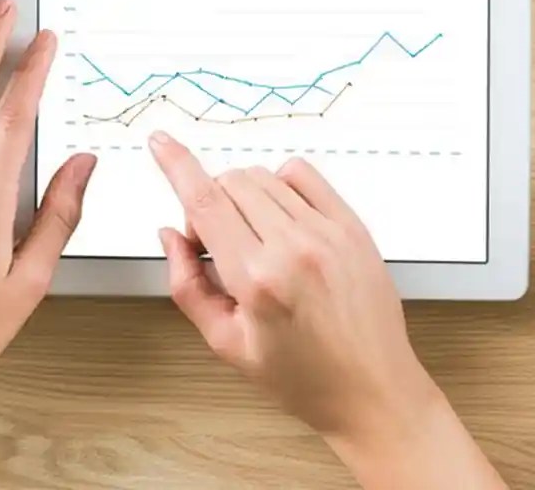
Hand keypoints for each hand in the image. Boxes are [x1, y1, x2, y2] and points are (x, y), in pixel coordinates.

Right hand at [149, 131, 504, 488]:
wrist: (373, 391)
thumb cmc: (304, 378)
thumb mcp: (227, 344)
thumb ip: (188, 285)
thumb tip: (170, 235)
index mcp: (257, 280)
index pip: (205, 202)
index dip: (176, 164)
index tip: (161, 143)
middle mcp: (294, 248)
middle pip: (229, 184)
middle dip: (209, 206)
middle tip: (217, 248)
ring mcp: (328, 233)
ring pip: (264, 176)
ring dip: (243, 197)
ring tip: (254, 241)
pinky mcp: (353, 226)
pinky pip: (304, 175)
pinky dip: (281, 184)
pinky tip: (281, 218)